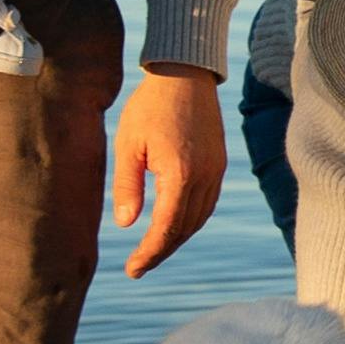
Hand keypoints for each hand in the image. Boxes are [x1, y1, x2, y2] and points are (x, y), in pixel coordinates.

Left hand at [108, 68, 222, 278]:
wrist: (184, 74)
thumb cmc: (149, 106)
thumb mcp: (128, 145)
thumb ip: (127, 186)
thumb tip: (125, 225)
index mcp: (179, 174)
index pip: (165, 229)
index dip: (148, 253)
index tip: (132, 270)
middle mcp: (204, 177)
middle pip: (184, 229)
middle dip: (161, 251)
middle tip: (138, 266)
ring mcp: (216, 170)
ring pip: (199, 219)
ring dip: (177, 238)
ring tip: (153, 249)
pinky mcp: (219, 163)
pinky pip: (207, 203)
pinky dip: (191, 220)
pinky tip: (174, 223)